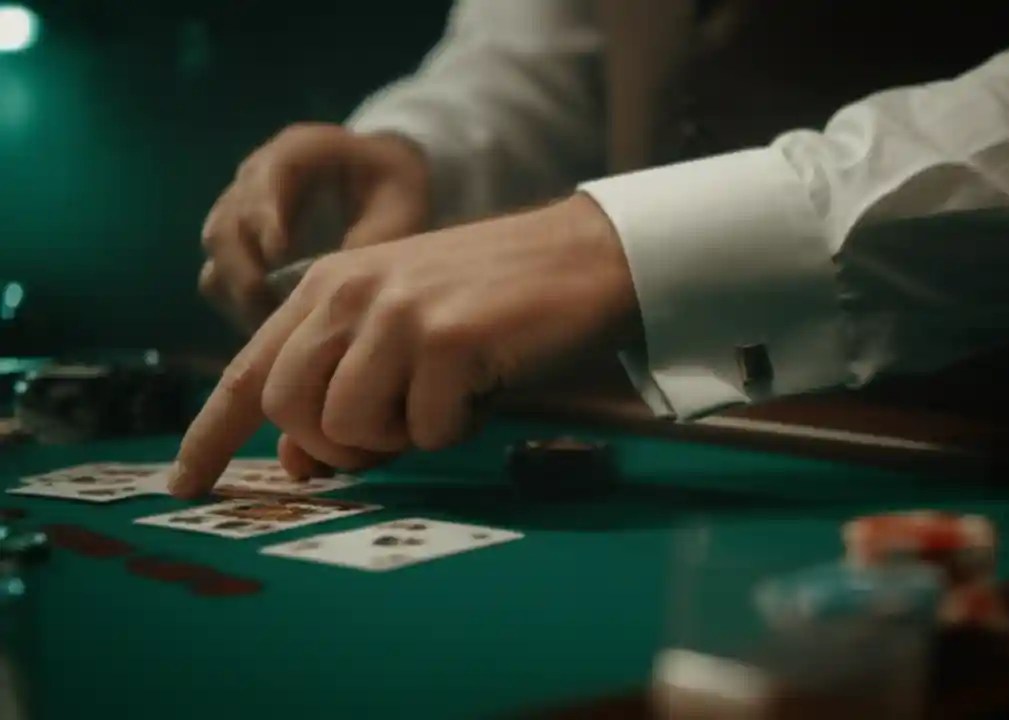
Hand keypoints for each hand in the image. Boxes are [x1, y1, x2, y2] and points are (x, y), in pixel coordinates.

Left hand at [169, 195, 638, 496]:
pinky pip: (422, 429)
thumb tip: (295, 462)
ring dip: (396, 436)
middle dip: (335, 445)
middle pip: (289, 407)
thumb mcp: (405, 335)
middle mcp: (348, 291)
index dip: (210, 433)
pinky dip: (453, 427)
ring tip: (442, 401)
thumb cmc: (495, 302)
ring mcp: (394, 311)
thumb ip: (342, 385)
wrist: (585, 257)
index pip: (249, 369)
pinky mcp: (444, 337)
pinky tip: (481, 388)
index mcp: (328, 286)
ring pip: (345, 425)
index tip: (183, 486)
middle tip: (390, 437)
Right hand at [199, 123, 430, 330]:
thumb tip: (332, 289)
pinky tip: (274, 323)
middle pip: (227, 222)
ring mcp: (240, 206)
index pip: (266, 178)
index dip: (264, 216)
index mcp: (299, 149)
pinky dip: (237, 300)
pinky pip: (218, 273)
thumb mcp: (400, 209)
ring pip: (217, 252)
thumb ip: (372, 241)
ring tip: (279, 323)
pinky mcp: (237, 239)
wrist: (383, 181)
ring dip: (239, 291)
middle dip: (246, 270)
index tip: (278, 255)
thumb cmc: (395, 190)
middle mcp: (257, 174)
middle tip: (279, 309)